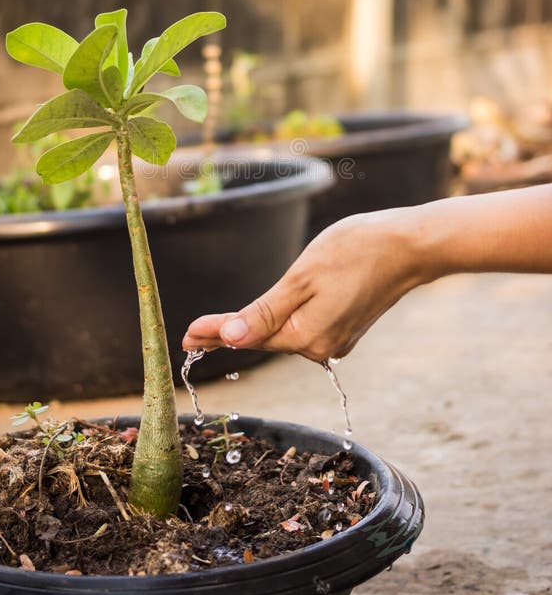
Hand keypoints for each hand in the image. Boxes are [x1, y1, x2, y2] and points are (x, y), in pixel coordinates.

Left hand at [182, 207, 425, 361]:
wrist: (409, 246)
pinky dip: (283, 321)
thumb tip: (232, 338)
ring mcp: (336, 339)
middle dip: (230, 334)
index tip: (185, 336)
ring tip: (220, 329)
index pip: (250, 337)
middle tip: (192, 336)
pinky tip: (266, 318)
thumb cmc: (356, 252)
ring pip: (286, 333)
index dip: (215, 334)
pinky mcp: (346, 327)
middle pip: (266, 339)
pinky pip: (304, 327)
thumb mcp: (302, 278)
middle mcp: (322, 347)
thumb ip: (266, 312)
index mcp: (308, 337)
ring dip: (256, 328)